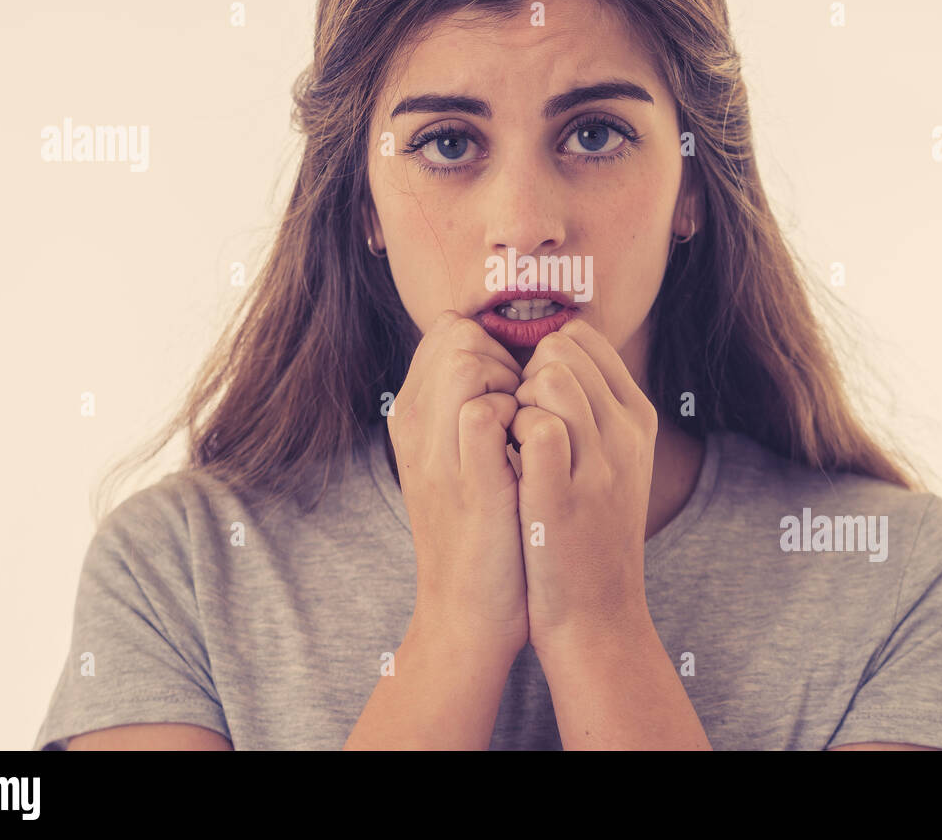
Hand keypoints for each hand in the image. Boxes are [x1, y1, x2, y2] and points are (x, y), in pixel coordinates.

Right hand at [388, 310, 528, 660]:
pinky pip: (488, 408)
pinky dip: (520, 416)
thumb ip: (468, 403)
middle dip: (504, 358)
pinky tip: (532, 450)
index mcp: (410, 414)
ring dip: (511, 382)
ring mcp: (436, 450)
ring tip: (524, 429)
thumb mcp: (458, 456)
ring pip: (467, 359)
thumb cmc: (480, 529)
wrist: (469, 611)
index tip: (513, 389)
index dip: (490, 345)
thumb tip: (503, 354)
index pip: (447, 330)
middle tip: (522, 411)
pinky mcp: (468, 478)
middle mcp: (413, 425)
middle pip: (457, 334)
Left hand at [508, 317, 658, 659]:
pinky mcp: (565, 493)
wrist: (595, 616)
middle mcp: (626, 431)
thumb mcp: (613, 462)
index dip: (541, 355)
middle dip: (525, 374)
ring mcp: (600, 461)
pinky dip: (509, 434)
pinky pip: (535, 424)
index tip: (530, 396)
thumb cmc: (588, 533)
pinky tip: (507, 465)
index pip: (583, 337)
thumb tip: (552, 352)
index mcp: (638, 417)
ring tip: (513, 444)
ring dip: (516, 401)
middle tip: (519, 423)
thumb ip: (593, 406)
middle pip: (562, 348)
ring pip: (550, 376)